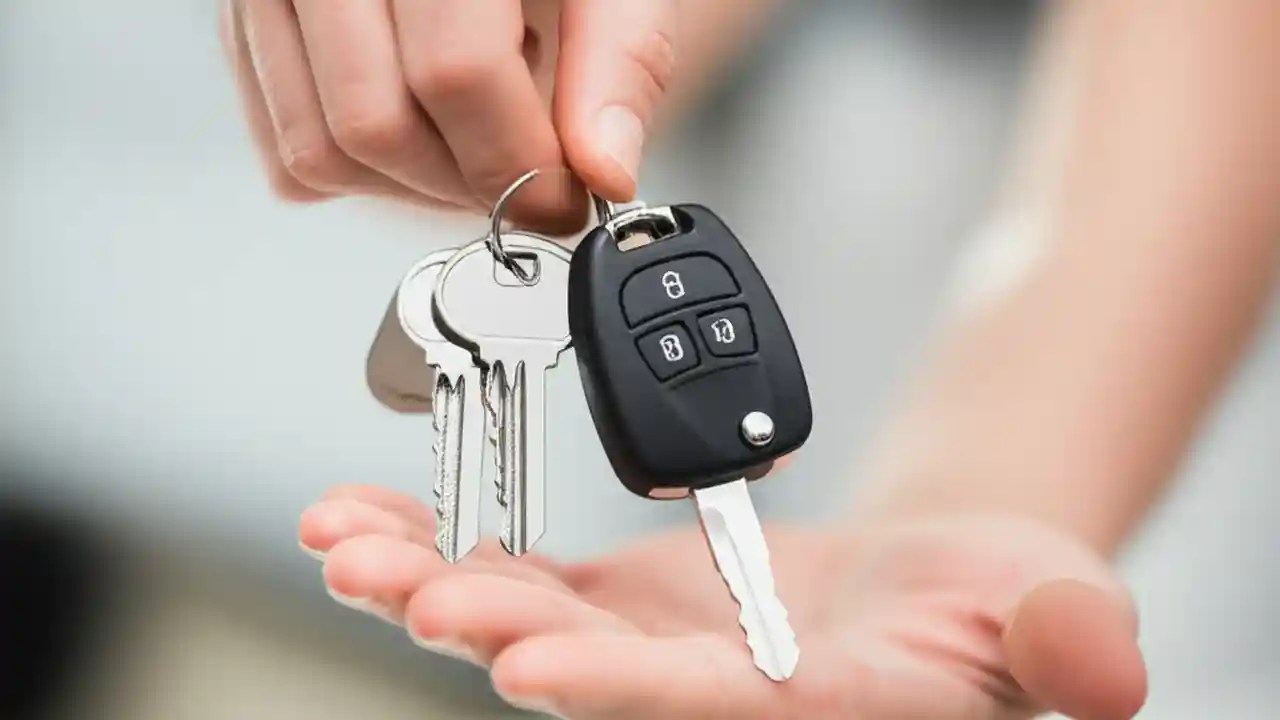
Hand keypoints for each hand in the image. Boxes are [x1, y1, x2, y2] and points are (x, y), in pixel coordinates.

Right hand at [219, 0, 676, 223]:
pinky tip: (427, 121)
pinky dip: (366, 175)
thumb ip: (620, 65)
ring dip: (416, 187)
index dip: (517, 161)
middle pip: (374, 121)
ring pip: (319, 149)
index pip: (454, 69)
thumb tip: (601, 169)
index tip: (564, 201)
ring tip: (478, 134)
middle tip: (527, 184)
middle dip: (465, 185)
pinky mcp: (246, 29)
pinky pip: (287, 150)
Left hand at [300, 485, 1146, 719]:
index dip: (626, 692)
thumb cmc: (1006, 608)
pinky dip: (446, 544)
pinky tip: (370, 520)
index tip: (535, 663)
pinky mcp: (626, 602)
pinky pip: (523, 576)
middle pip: (586, 674)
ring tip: (347, 543)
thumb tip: (1097, 669)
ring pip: (529, 622)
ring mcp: (656, 649)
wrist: (942, 588)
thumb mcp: (1060, 617)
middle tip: (396, 586)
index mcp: (817, 712)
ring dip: (435, 581)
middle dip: (487, 629)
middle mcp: (712, 696)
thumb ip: (1070, 644)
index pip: (714, 714)